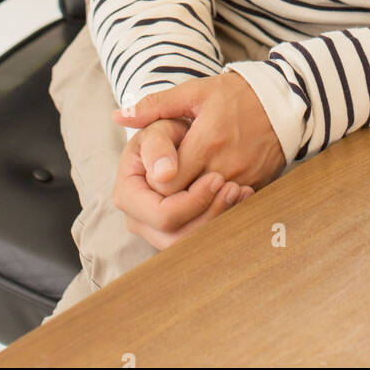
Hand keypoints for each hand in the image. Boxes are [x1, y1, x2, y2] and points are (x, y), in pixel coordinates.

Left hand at [113, 71, 285, 196]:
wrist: (285, 102)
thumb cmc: (236, 95)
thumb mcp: (195, 92)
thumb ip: (155, 106)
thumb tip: (118, 116)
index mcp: (206, 142)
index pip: (166, 183)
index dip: (154, 182)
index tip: (155, 170)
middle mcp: (225, 168)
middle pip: (183, 204)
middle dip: (167, 199)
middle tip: (162, 185)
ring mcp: (242, 182)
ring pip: (205, 215)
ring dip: (189, 208)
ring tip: (181, 192)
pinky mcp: (255, 190)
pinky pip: (226, 213)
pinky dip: (211, 210)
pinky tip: (203, 197)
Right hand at [113, 115, 253, 249]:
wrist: (178, 138)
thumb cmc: (167, 130)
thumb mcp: (160, 126)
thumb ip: (157, 146)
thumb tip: (163, 176)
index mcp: (127, 194)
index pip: (161, 213)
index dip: (191, 201)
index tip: (216, 177)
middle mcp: (138, 219)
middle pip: (175, 236)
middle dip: (208, 213)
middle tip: (233, 186)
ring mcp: (156, 231)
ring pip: (190, 243)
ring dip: (219, 219)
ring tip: (239, 190)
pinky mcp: (177, 234)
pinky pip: (201, 240)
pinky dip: (223, 221)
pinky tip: (241, 197)